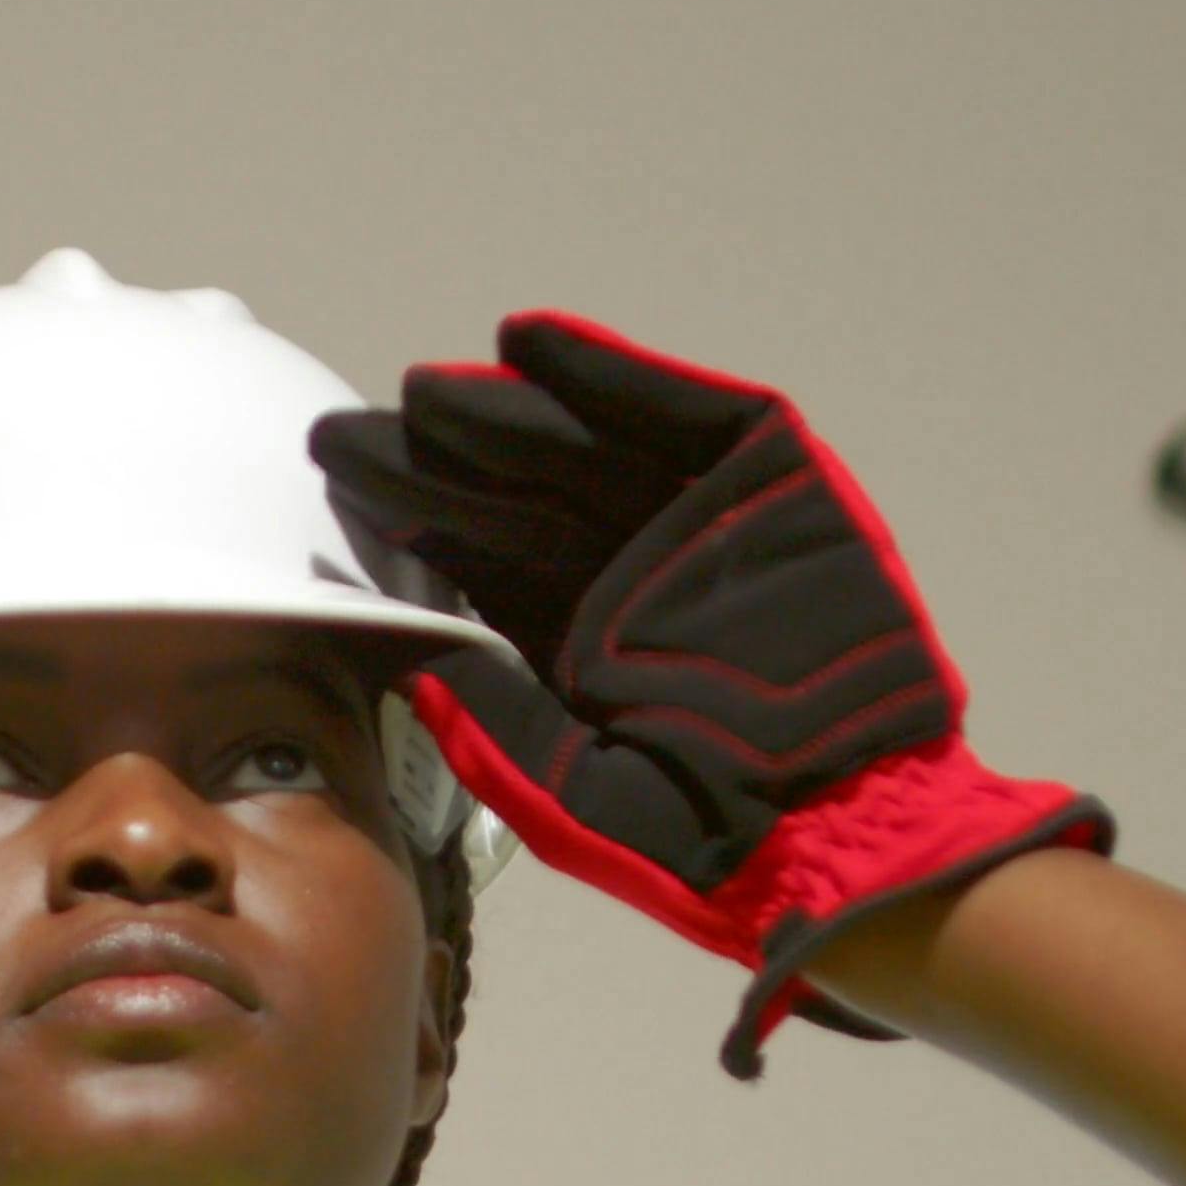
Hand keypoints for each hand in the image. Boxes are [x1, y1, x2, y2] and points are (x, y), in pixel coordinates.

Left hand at [310, 312, 1111, 1076]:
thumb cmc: (713, 840)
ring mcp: (699, 524)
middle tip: (347, 433)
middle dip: (435, 461)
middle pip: (516, 496)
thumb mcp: (571, 795)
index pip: (478, 563)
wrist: (849, 833)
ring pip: (584, 446)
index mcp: (574, 645)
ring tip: (427, 393)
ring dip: (503, 413)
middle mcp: (627, 575)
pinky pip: (681, 415)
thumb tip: (407, 665)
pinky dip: (612, 376)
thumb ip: (493, 730)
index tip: (336, 490)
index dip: (411, 521)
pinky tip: (532, 346)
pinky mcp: (770, 483)